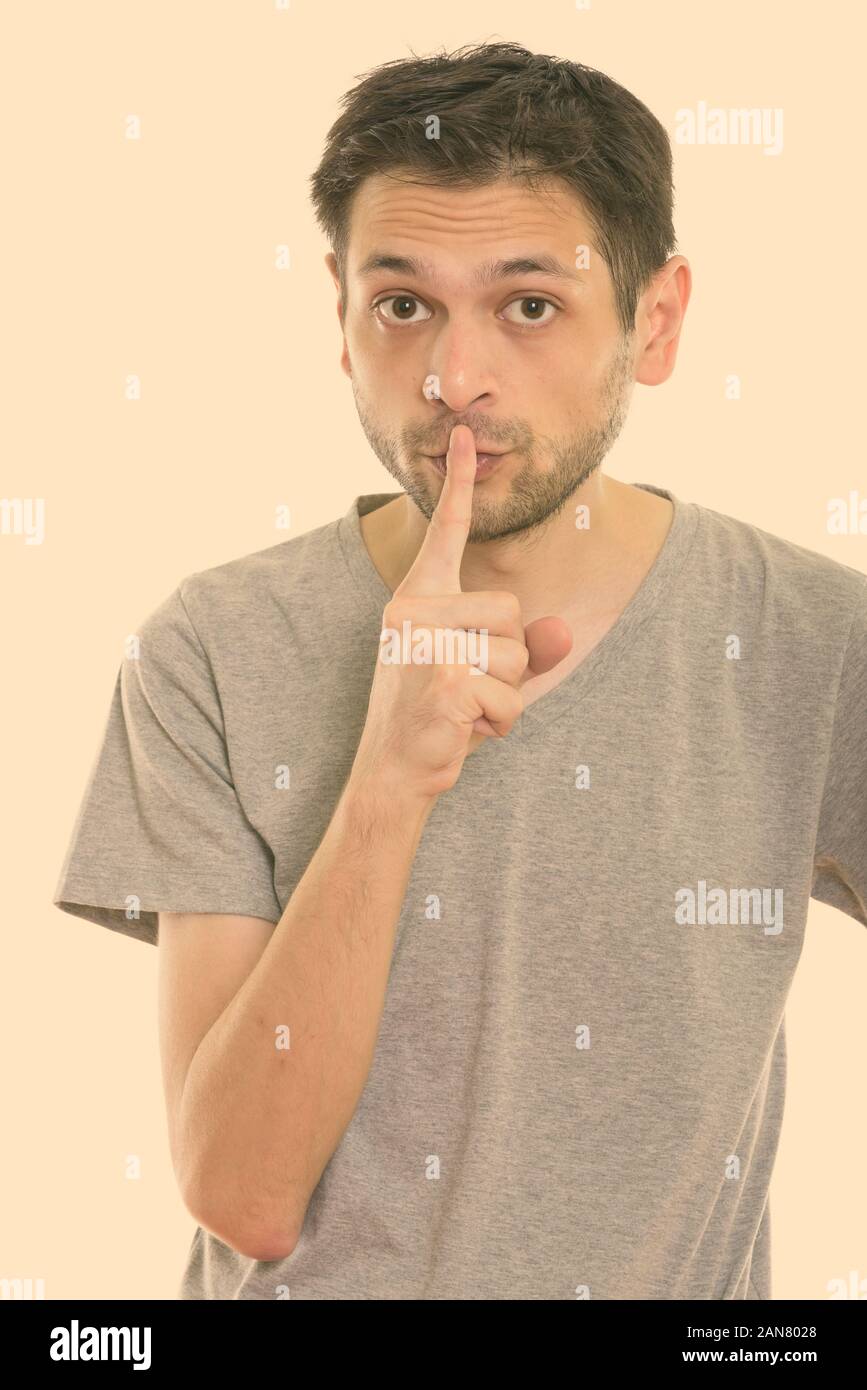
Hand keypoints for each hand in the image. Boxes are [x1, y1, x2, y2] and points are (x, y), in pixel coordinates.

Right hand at [350, 424, 572, 802]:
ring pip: (517, 654)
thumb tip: (562, 633)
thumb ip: (524, 649)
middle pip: (511, 610)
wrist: (393, 771)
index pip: (446, 534)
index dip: (460, 485)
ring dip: (506, 695)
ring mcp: (427, 643)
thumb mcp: (482, 673)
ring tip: (465, 709)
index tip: (468, 435)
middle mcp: (414, 610)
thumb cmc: (437, 717)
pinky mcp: (445, 678)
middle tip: (467, 688)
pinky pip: (509, 695)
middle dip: (509, 660)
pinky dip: (500, 722)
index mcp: (418, 598)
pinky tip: (464, 728)